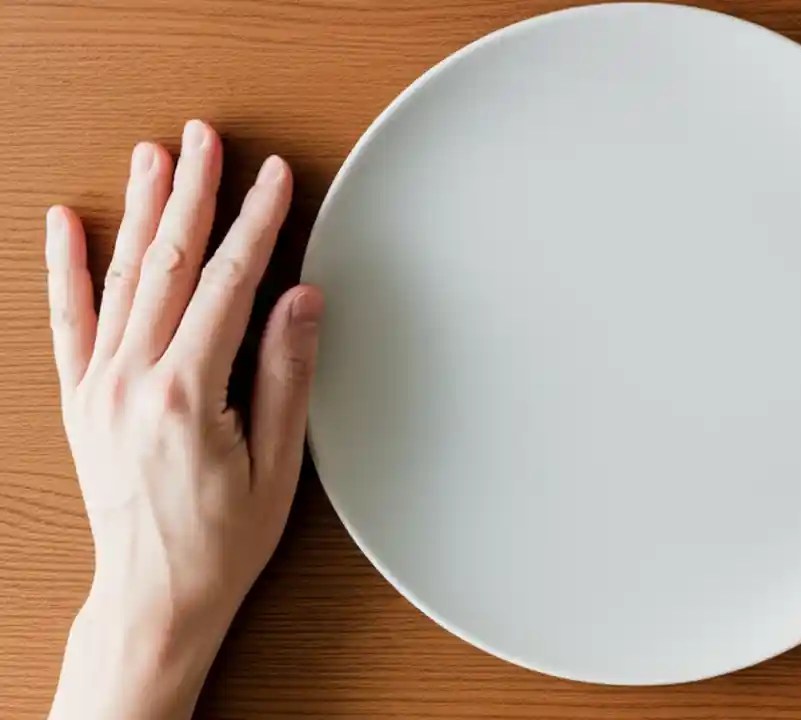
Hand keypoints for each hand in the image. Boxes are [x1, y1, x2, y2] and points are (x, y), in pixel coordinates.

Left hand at [46, 120, 321, 719]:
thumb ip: (285, 375)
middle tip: (206, 140)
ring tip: (154, 156)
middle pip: (168, 264)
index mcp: (187, 394)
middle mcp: (132, 381)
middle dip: (194, 194)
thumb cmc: (219, 542)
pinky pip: (67, 322)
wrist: (152, 597)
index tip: (274, 180)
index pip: (228, 284)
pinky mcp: (81, 400)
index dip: (257, 224)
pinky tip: (66, 224)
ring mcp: (99, 387)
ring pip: (121, 279)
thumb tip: (300, 302)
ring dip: (140, 212)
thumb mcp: (277, 465)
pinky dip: (65, 269)